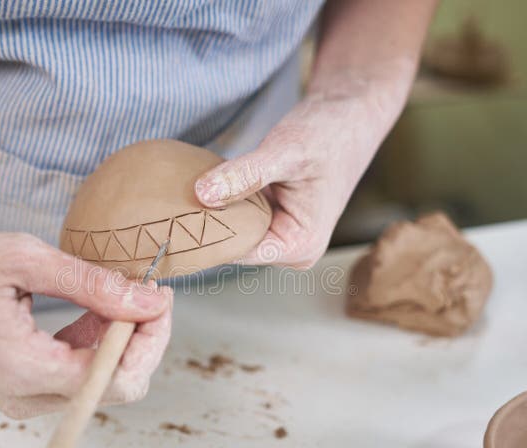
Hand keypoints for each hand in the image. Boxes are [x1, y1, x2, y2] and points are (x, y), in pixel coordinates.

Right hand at [0, 228, 172, 417]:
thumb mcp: (25, 260)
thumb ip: (92, 284)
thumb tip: (149, 299)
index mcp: (24, 371)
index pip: (117, 378)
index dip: (151, 339)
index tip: (162, 296)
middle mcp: (26, 396)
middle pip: (116, 385)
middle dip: (143, 339)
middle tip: (150, 291)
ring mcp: (24, 394)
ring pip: (101, 379)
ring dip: (123, 337)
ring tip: (123, 290)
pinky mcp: (24, 382)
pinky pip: (79, 370)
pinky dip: (98, 339)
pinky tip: (98, 304)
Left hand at [195, 63, 413, 268]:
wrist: (348, 115)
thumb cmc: (328, 133)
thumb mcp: (284, 151)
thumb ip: (244, 175)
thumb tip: (202, 194)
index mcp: (301, 245)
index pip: (237, 252)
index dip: (206, 233)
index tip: (177, 214)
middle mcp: (291, 249)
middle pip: (232, 244)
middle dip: (208, 221)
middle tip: (180, 195)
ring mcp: (280, 235)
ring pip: (230, 230)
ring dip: (213, 210)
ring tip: (195, 186)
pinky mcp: (270, 219)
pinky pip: (235, 216)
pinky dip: (222, 200)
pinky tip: (210, 183)